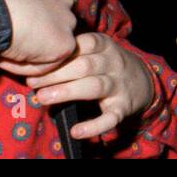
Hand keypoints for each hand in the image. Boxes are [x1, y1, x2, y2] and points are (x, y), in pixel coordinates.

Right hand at [0, 0, 77, 76]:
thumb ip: (20, 3)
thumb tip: (14, 19)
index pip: (47, 6)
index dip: (30, 21)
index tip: (10, 29)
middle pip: (55, 24)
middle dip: (37, 36)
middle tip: (11, 44)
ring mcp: (68, 21)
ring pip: (52, 44)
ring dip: (34, 53)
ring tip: (8, 53)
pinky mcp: (66, 43)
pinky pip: (49, 63)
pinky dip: (31, 67)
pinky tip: (12, 59)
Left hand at [26, 32, 155, 139]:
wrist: (144, 81)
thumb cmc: (108, 64)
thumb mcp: (98, 50)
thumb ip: (74, 50)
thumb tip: (36, 57)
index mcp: (105, 46)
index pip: (83, 45)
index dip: (60, 54)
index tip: (36, 62)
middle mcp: (114, 64)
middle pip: (84, 66)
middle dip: (56, 74)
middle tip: (32, 82)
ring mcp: (120, 86)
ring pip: (94, 87)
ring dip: (67, 92)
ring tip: (42, 98)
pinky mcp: (123, 107)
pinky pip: (110, 118)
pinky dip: (94, 126)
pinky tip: (77, 131)